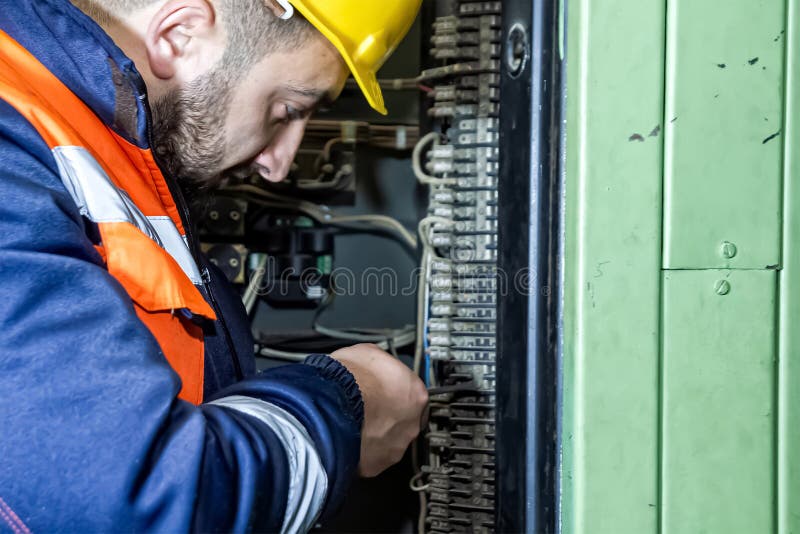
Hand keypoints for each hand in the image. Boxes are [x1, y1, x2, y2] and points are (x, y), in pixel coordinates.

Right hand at [331, 344, 428, 476]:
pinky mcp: (378, 464)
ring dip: (376, 432)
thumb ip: (379, 363)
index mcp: (415, 392)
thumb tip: (373, 364)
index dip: (395, 389)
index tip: (385, 389)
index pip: (413, 391)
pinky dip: (363, 448)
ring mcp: (396, 445)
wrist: (329, 408)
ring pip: (390, 439)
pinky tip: (349, 437)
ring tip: (356, 422)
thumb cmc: (348, 381)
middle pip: (405, 418)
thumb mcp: (367, 353)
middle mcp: (411, 422)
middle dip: (388, 413)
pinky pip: (373, 456)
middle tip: (369, 407)